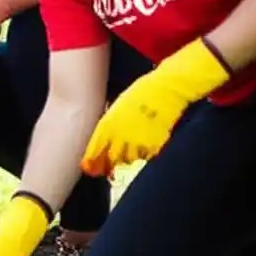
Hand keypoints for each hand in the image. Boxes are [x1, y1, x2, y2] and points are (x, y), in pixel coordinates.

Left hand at [82, 38, 229, 175]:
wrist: (168, 88)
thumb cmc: (142, 92)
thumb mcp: (120, 104)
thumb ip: (110, 122)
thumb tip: (101, 137)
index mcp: (110, 122)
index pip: (97, 145)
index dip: (91, 158)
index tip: (87, 167)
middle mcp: (122, 134)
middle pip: (112, 157)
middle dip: (109, 163)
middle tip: (108, 167)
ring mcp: (139, 140)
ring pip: (128, 159)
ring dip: (127, 158)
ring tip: (130, 150)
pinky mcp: (156, 144)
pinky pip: (146, 156)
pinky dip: (144, 154)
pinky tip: (145, 146)